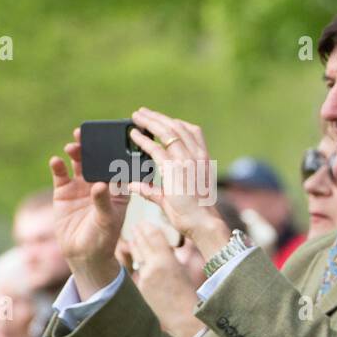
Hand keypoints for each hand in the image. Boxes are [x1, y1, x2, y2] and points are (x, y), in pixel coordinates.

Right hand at [49, 128, 125, 296]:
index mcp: (118, 189)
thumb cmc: (103, 238)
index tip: (112, 139)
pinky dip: (58, 166)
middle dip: (92, 147)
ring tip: (72, 146)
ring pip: (79, 164)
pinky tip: (56, 161)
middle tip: (85, 135)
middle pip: (97, 160)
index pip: (117, 167)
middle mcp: (100, 183)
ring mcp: (81, 186)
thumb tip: (98, 186)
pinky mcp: (63, 191)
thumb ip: (103, 203)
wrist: (83, 254)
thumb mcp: (107, 221)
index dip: (115, 152)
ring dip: (76, 153)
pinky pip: (60, 175)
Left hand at [127, 108, 229, 256]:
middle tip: (142, 112)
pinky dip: (143, 140)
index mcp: (203, 160)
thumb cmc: (192, 214)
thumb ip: (153, 189)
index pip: (192, 131)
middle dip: (158, 118)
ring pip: (167, 132)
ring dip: (150, 122)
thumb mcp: (174, 197)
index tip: (162, 119)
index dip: (176, 122)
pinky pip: (156, 149)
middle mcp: (197, 157)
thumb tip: (134, 185)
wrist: (202, 223)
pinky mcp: (175, 169)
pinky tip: (133, 135)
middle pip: (177, 127)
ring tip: (136, 116)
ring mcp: (187, 161)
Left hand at [130, 223, 202, 336]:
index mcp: (167, 262)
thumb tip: (169, 244)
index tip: (146, 221)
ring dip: (135, 242)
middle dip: (139, 232)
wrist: (184, 319)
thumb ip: (176, 255)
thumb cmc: (193, 295)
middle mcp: (152, 268)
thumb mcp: (188, 270)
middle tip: (137, 224)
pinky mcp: (140, 287)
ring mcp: (143, 278)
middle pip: (141, 242)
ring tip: (134, 235)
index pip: (153, 236)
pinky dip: (135, 257)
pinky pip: (135, 266)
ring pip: (135, 253)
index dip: (148, 227)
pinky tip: (135, 254)